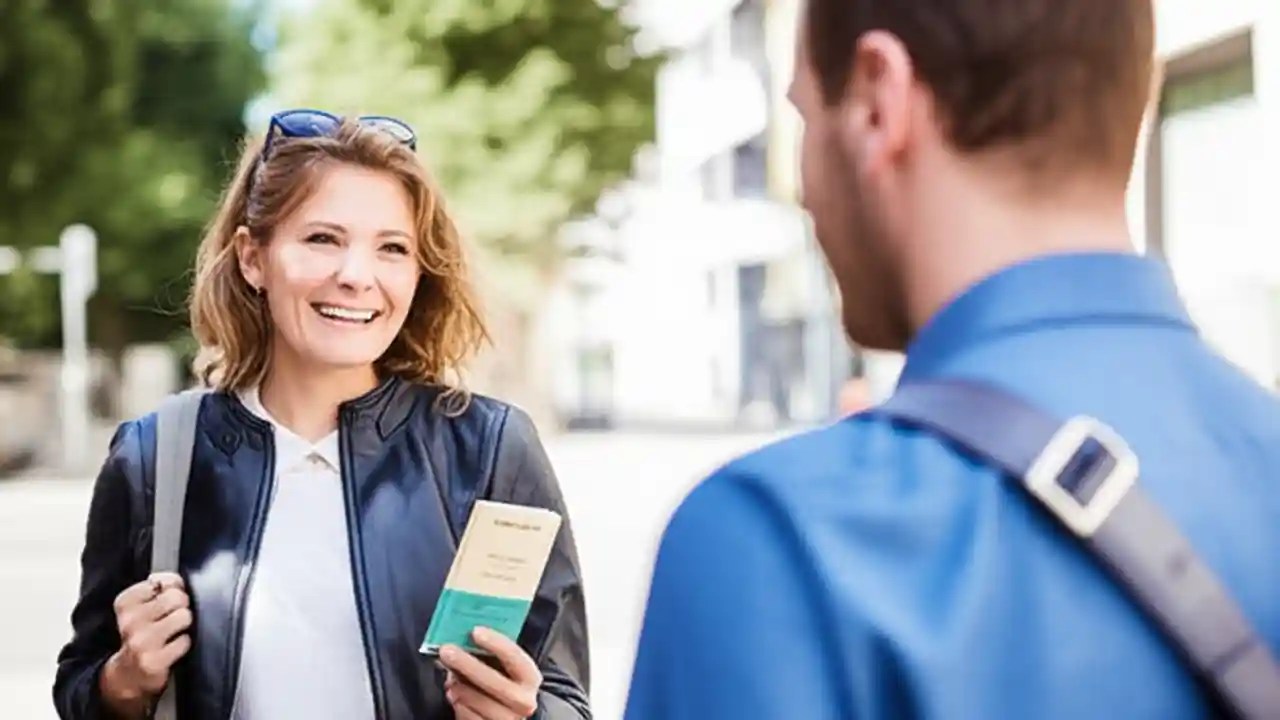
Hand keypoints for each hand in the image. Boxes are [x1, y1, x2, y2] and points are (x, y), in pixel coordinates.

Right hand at [100, 573, 192, 716]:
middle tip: (173, 617)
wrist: (127, 673)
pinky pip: (185, 641)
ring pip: (184, 616)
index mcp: (125, 603)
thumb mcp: (140, 607)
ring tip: (173, 631)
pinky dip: (183, 644)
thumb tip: (174, 580)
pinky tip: (171, 648)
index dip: (172, 589)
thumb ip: (158, 585)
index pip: (162, 581)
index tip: (164, 601)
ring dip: (184, 625)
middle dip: (181, 606)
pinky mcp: (154, 661)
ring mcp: (141, 642)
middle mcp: (130, 621)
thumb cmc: (140, 634)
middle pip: (177, 597)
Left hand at [439, 627, 541, 719]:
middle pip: (495, 683)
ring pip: (479, 703)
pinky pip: (470, 718)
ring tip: (450, 680)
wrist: (507, 713)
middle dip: (468, 665)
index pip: (515, 657)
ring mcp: (509, 719)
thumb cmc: (502, 683)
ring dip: (460, 689)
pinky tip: (455, 696)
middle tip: (447, 651)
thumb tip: (464, 638)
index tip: (475, 631)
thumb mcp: (503, 668)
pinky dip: (459, 706)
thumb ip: (490, 654)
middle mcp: (524, 701)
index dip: (496, 643)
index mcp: (530, 678)